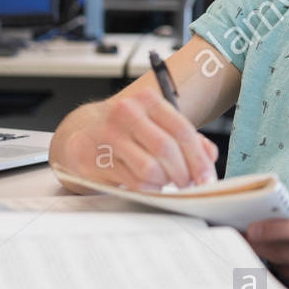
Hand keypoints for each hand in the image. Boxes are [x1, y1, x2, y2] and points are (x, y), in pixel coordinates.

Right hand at [52, 90, 218, 189]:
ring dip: (164, 182)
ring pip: (150, 168)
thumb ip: (185, 136)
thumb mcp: (155, 123)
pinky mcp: (93, 160)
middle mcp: (125, 113)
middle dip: (184, 173)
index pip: (181, 129)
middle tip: (188, 184)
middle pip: (167, 149)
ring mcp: (106, 136)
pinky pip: (132, 182)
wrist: (80, 132)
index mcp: (146, 100)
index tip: (207, 177)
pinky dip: (148, 189)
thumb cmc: (125, 129)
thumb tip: (209, 156)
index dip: (198, 158)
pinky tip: (149, 186)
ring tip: (165, 182)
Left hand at [245, 215, 288, 288]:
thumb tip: (284, 222)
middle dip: (261, 246)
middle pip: (286, 253)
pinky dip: (284, 280)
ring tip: (262, 254)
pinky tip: (281, 272)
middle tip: (246, 240)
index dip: (274, 229)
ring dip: (271, 263)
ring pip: (285, 272)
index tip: (254, 228)